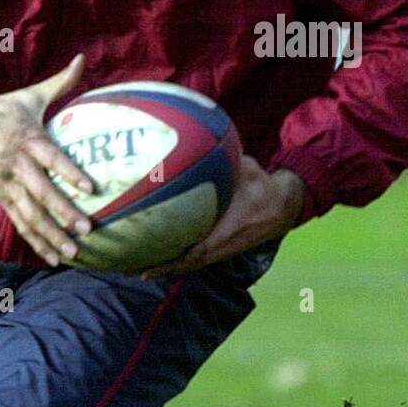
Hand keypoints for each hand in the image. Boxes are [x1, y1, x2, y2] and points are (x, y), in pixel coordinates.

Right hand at [0, 54, 94, 266]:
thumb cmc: (1, 112)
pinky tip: (55, 258)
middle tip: (86, 227)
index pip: (51, 158)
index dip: (69, 173)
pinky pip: (20, 224)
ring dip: (51, 235)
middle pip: (40, 193)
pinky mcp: (1, 200)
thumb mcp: (29, 96)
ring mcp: (6, 187)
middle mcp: (16, 167)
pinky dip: (37, 242)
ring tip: (74, 251)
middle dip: (63, 212)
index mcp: (26, 140)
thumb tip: (83, 58)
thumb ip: (61, 82)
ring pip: (30, 215)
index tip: (91, 187)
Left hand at [138, 158, 304, 278]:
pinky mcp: (220, 246)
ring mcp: (219, 249)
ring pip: (185, 262)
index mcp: (224, 235)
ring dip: (161, 264)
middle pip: (181, 265)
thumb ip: (226, 160)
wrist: (284, 205)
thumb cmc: (264, 188)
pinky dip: (173, 255)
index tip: (143, 267)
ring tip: (132, 264)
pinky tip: (157, 247)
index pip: (192, 255)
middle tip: (123, 267)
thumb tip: (207, 139)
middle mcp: (219, 248)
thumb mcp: (247, 171)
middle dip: (154, 267)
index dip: (167, 263)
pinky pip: (192, 253)